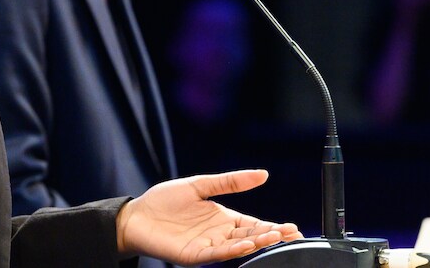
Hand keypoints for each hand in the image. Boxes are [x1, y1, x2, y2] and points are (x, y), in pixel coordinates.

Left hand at [116, 169, 301, 264]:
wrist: (136, 215)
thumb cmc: (164, 200)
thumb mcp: (200, 184)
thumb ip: (230, 181)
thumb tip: (262, 174)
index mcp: (223, 218)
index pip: (253, 223)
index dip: (272, 226)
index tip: (292, 227)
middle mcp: (219, 234)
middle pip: (251, 236)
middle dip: (271, 236)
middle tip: (291, 234)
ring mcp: (208, 246)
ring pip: (238, 247)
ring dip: (256, 243)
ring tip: (273, 237)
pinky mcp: (195, 255)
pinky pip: (217, 254)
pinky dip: (232, 251)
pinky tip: (245, 245)